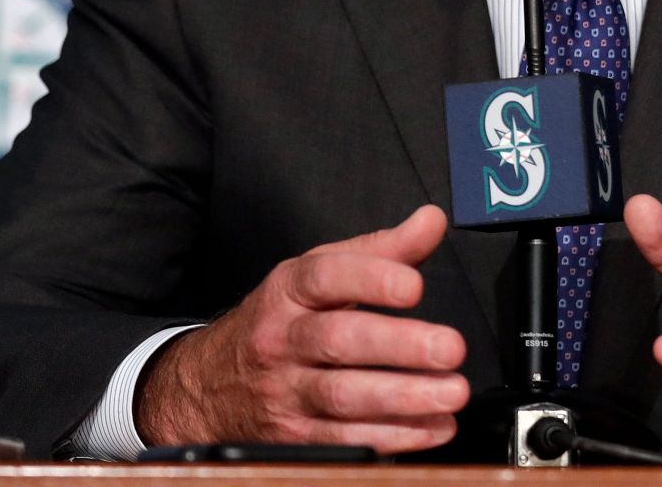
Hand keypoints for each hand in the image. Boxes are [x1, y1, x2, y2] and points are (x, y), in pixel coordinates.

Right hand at [136, 204, 468, 454]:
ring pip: (344, 397)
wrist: (208, 385)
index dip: (372, 280)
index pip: (327, 277)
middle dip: (400, 346)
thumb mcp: (320, 273)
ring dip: (405, 399)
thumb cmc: (282, 319)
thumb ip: (383, 249)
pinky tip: (433, 429)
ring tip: (453, 394)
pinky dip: (393, 438)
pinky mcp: (293, 438)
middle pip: (340, 340)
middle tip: (450, 348)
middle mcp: (284, 338)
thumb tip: (432, 220)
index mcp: (291, 290)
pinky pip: (345, 442)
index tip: (415, 286)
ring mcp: (286, 391)